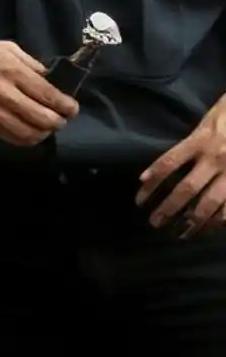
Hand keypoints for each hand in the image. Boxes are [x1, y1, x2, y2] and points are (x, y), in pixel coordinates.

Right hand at [0, 41, 79, 146]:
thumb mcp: (5, 48)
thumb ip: (30, 62)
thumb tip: (48, 79)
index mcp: (13, 71)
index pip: (48, 95)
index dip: (66, 106)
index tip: (72, 109)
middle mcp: (5, 92)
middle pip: (42, 117)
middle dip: (58, 122)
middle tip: (61, 120)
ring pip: (27, 132)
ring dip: (43, 133)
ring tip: (46, 128)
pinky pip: (10, 137)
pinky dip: (25, 139)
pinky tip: (30, 134)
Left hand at [137, 97, 225, 236]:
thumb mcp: (205, 123)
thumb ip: (189, 145)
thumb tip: (162, 170)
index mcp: (199, 140)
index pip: (168, 164)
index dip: (152, 183)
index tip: (140, 199)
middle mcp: (215, 157)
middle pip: (186, 188)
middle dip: (169, 208)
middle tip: (155, 223)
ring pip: (210, 202)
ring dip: (193, 220)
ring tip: (181, 233)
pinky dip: (220, 219)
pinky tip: (211, 227)